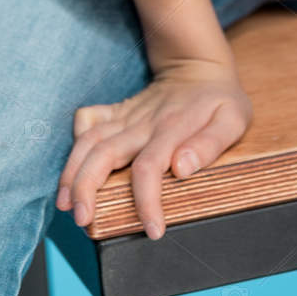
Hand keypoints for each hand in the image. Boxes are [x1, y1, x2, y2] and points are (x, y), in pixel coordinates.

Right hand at [55, 58, 252, 239]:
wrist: (199, 64)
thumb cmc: (220, 99)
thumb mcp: (232, 119)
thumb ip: (210, 144)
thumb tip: (180, 168)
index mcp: (171, 129)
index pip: (150, 168)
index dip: (147, 202)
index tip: (152, 231)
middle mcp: (143, 123)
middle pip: (105, 154)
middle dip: (87, 188)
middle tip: (83, 221)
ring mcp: (127, 116)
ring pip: (89, 140)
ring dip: (73, 171)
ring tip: (65, 205)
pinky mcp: (117, 112)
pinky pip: (88, 119)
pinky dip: (75, 140)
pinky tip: (72, 166)